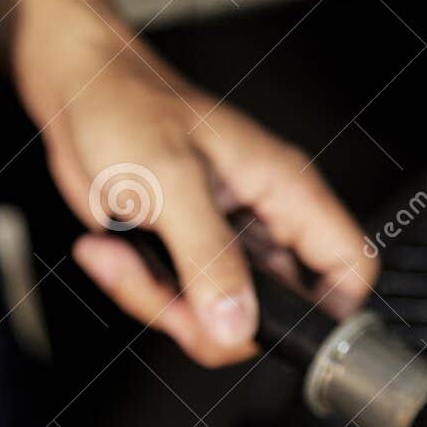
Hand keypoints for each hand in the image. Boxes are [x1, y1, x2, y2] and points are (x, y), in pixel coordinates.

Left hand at [34, 30, 376, 366]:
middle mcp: (264, 224)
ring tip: (127, 259)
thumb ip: (209, 258)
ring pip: (221, 322)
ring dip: (163, 307)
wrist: (77, 94)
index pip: (350, 265)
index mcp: (286, 191)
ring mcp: (227, 248)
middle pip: (277, 316)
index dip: (335, 311)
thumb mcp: (170, 182)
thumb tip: (237, 322)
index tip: (289, 331)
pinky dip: (141, 294)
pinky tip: (115, 253)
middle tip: (169, 297)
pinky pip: (180, 310)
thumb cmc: (126, 106)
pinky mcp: (188, 261)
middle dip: (214, 322)